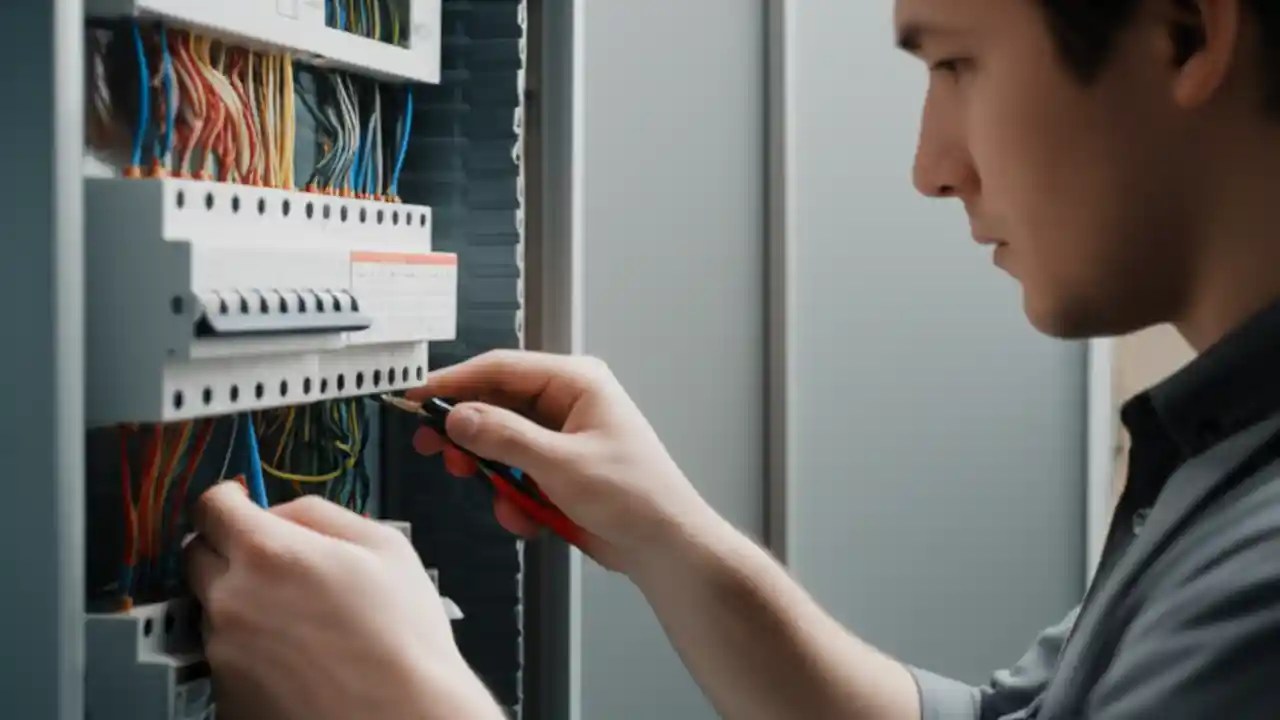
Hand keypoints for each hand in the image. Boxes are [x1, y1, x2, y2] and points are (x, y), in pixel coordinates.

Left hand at [185, 483, 502, 719]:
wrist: (403, 719)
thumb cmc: (404, 641)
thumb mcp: (385, 546)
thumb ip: (320, 513)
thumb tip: (281, 511)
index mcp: (267, 555)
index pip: (210, 506)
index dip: (227, 498)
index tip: (238, 501)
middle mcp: (231, 602)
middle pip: (197, 554)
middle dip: (229, 548)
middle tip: (274, 562)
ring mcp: (223, 653)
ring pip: (214, 608)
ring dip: (242, 602)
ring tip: (301, 622)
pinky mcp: (224, 696)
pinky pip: (225, 656)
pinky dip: (250, 650)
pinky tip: (296, 658)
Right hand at [409, 350, 715, 573]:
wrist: (664, 546)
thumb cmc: (636, 496)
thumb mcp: (561, 465)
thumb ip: (504, 438)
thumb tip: (459, 418)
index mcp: (576, 382)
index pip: (500, 368)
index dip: (454, 382)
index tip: (417, 398)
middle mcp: (568, 402)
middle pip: (495, 404)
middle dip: (470, 437)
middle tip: (439, 453)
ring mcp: (562, 436)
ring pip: (501, 444)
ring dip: (496, 477)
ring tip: (506, 500)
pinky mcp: (559, 468)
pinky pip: (516, 473)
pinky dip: (515, 498)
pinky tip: (532, 519)